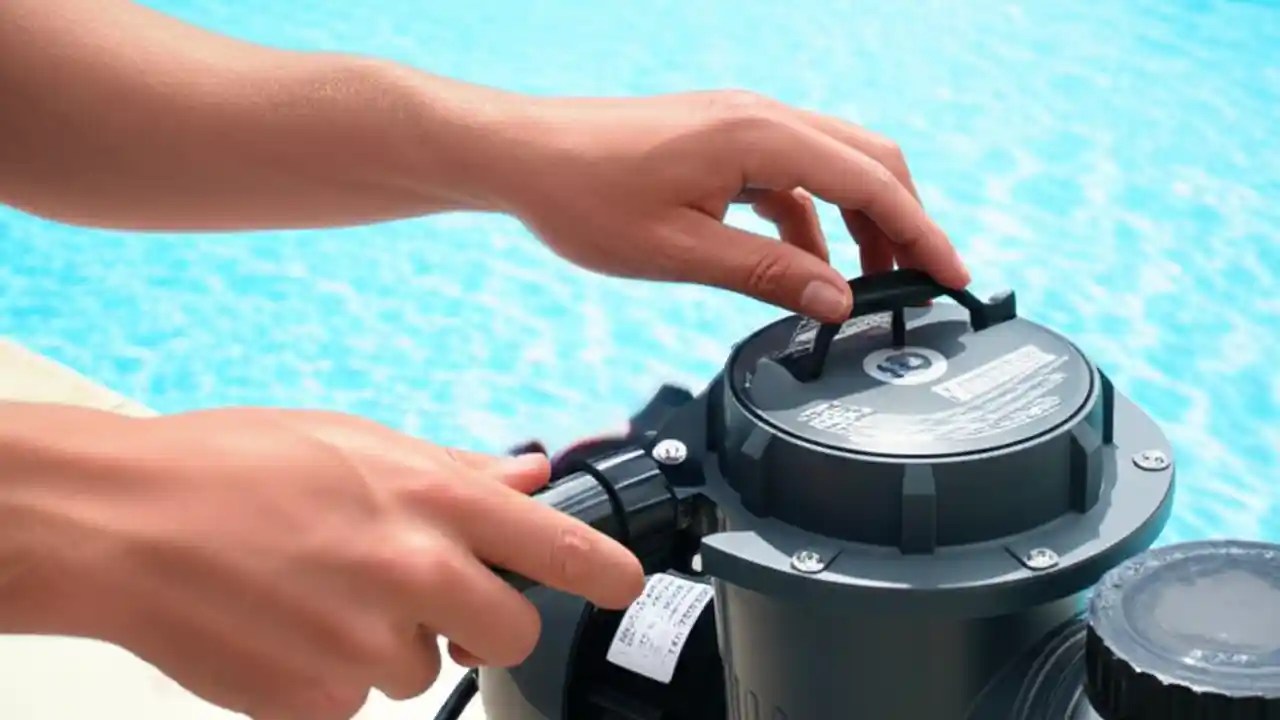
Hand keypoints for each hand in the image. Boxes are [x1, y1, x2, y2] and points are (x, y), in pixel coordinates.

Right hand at [48, 408, 642, 719]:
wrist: (126, 523)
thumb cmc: (236, 464)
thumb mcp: (359, 442)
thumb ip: (453, 470)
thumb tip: (527, 472)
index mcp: (433, 500)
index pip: (557, 547)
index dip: (606, 572)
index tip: (626, 585)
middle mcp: (415, 574)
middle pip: (511, 636)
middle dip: (485, 626)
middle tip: (432, 601)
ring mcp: (368, 645)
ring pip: (423, 673)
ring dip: (391, 648)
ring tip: (323, 597)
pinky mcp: (317, 702)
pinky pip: (355, 702)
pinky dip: (332, 677)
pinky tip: (288, 629)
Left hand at [500, 90, 970, 321]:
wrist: (521, 155)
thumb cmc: (585, 196)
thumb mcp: (681, 251)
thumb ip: (768, 275)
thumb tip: (837, 300)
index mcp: (760, 136)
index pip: (871, 182)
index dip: (921, 234)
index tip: (953, 278)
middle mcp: (760, 117)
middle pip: (866, 162)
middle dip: (901, 224)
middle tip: (917, 286)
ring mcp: (740, 124)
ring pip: (830, 167)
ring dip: (856, 223)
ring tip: (865, 286)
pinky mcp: (719, 139)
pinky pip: (787, 176)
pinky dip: (808, 218)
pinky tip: (802, 264)